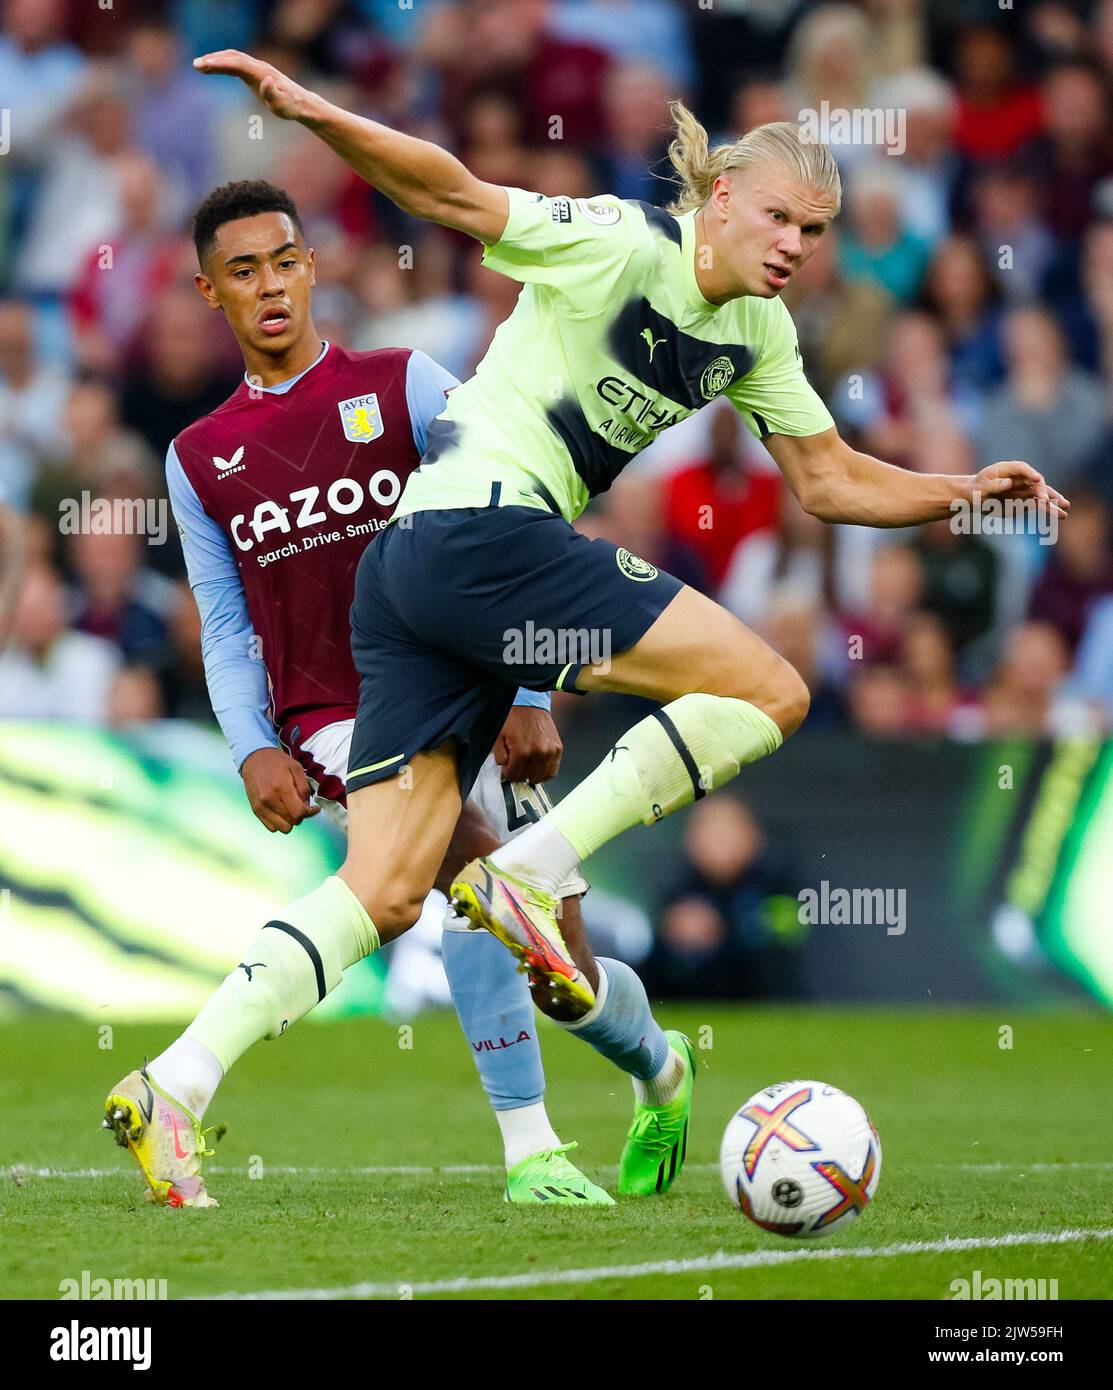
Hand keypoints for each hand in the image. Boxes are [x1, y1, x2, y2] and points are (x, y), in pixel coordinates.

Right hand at [193, 50, 316, 121]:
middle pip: (232, 57)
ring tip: (198, 65)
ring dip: (215, 59)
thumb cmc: (290, 107)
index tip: (206, 65)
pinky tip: (211, 68)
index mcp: (262, 73)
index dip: (221, 64)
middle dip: (214, 59)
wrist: (299, 102)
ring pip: (232, 58)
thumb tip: (267, 81)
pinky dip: (222, 64)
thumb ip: (274, 95)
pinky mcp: (254, 72)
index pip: (238, 64)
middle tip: (196, 65)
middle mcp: (258, 66)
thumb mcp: (283, 105)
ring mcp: (256, 68)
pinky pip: (235, 64)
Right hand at [241, 747, 319, 832]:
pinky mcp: (255, 810)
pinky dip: (279, 822)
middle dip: (300, 815)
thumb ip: (304, 788)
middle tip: (301, 805)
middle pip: (292, 821)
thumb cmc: (277, 762)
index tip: (313, 808)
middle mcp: (269, 800)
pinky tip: (281, 811)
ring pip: (283, 828)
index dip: (310, 812)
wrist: (254, 758)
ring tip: (290, 808)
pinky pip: (271, 828)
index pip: (299, 813)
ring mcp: (260, 806)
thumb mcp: (296, 768)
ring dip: (290, 821)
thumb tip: (307, 806)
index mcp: (281, 788)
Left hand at [493, 706, 562, 783]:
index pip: (513, 776)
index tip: (507, 769)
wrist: (529, 703)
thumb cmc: (513, 717)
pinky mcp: (558, 748)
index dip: (507, 774)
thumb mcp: (498, 737)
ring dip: (532, 773)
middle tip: (516, 765)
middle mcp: (539, 753)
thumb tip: (505, 770)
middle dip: (519, 773)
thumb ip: (500, 758)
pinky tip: (537, 765)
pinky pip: (553, 770)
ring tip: (527, 765)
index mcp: (522, 751)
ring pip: (541, 777)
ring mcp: (551, 751)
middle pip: (527, 778)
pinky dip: (544, 770)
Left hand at [968, 460, 1069, 519]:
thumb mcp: (980, 488)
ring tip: (1066, 507)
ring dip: (1054, 501)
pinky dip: (1050, 509)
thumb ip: (993, 485)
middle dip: (1042, 490)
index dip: (1030, 473)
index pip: (1022, 469)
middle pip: (1036, 482)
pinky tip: (1062, 514)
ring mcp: (1025, 489)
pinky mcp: (1026, 501)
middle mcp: (1020, 478)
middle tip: (1046, 500)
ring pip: (1042, 494)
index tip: (1036, 479)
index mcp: (1008, 469)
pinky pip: (1039, 505)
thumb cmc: (975, 490)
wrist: (975, 498)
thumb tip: (1008, 483)